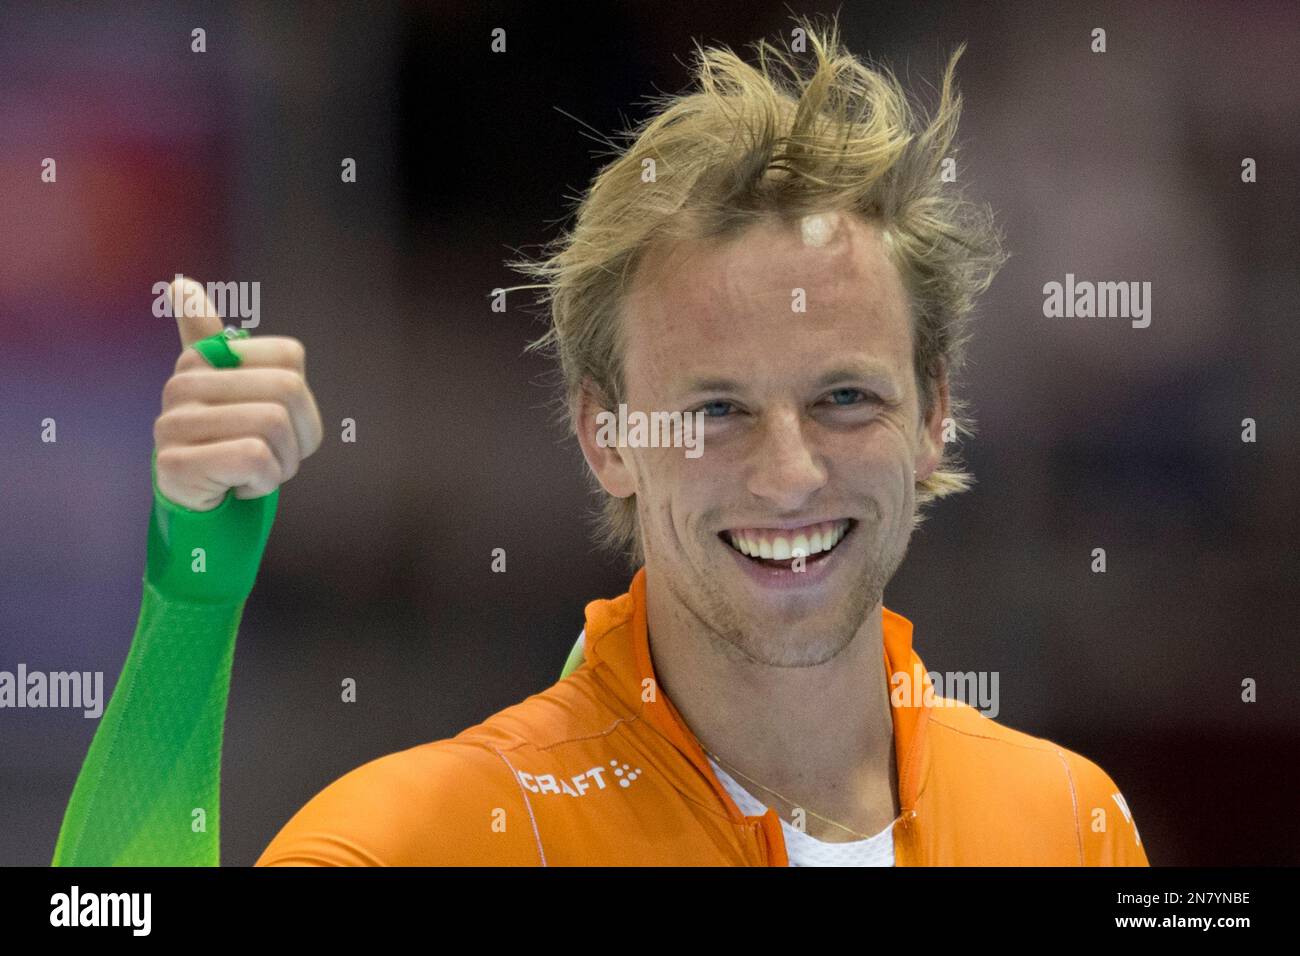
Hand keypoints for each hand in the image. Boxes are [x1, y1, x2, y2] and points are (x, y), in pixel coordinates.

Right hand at [153, 277, 322, 510]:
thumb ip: (214, 335)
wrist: (197, 501)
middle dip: (298, 436)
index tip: (281, 422)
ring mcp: (174, 423)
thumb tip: (180, 282)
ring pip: (272, 425)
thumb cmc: (229, 440)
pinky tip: (237, 486)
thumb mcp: (240, 388)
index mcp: (204, 357)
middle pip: (288, 390)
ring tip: (254, 470)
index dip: (304, 401)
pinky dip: (262, 481)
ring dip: (281, 462)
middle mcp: (182, 383)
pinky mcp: (175, 463)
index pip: (291, 359)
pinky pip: (254, 458)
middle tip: (273, 455)